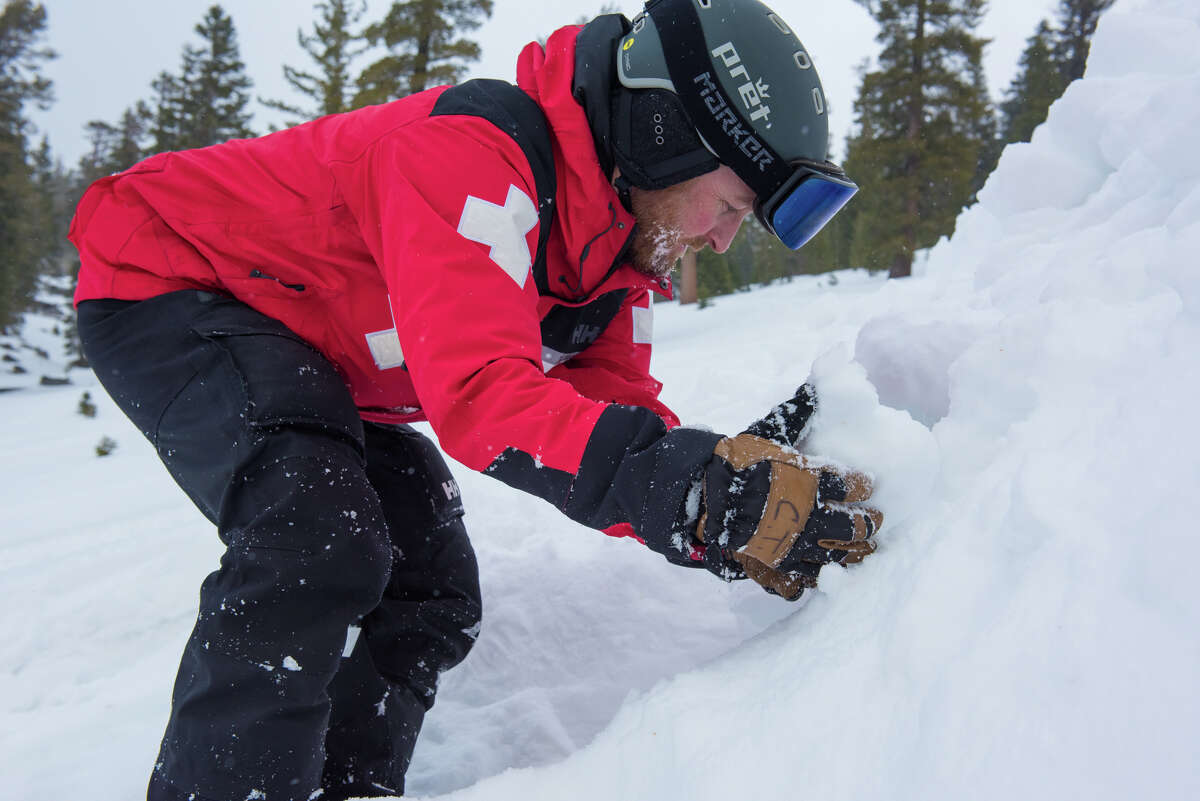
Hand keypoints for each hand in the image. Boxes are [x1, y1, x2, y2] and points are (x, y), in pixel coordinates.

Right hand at [695, 385, 882, 599]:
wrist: (699, 494)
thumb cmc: (738, 461)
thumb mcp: (771, 429)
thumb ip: (801, 408)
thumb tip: (825, 371)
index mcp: (810, 482)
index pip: (853, 485)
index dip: (864, 485)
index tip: (867, 484)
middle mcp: (807, 517)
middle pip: (855, 528)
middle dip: (870, 524)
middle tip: (875, 520)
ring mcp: (792, 546)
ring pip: (838, 559)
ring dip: (853, 554)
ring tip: (860, 549)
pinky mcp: (774, 566)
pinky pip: (803, 581)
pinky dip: (815, 577)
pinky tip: (820, 569)